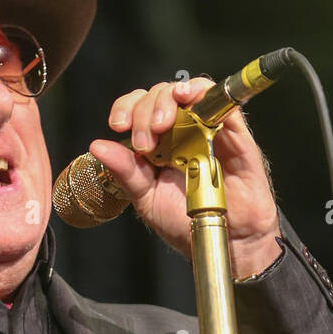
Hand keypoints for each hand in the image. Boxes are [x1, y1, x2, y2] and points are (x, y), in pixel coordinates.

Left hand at [89, 77, 280, 279]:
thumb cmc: (188, 222)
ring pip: (187, 92)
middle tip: (145, 143)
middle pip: (159, 96)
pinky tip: (188, 96)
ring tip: (162, 123)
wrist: (226, 242)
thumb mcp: (147, 199)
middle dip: (144, 111)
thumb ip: (125, 173)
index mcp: (158, 144)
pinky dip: (203, 92)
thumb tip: (98, 146)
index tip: (118, 125)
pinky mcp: (234, 133)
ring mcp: (207, 130)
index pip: (138, 108)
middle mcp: (181, 132)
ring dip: (168, 99)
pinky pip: (221, 101)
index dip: (126, 107)